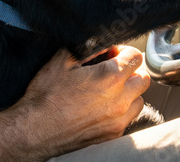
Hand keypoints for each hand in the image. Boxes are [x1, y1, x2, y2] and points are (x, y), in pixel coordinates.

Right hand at [11, 46, 149, 156]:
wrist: (35, 130)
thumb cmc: (46, 97)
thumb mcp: (62, 60)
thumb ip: (87, 48)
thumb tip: (101, 44)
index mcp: (110, 77)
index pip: (135, 56)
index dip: (123, 51)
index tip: (112, 55)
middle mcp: (120, 99)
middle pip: (143, 78)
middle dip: (130, 71)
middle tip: (113, 71)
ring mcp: (118, 119)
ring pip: (139, 100)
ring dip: (129, 92)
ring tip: (109, 91)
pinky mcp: (112, 134)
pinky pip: (128, 118)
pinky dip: (121, 111)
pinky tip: (103, 107)